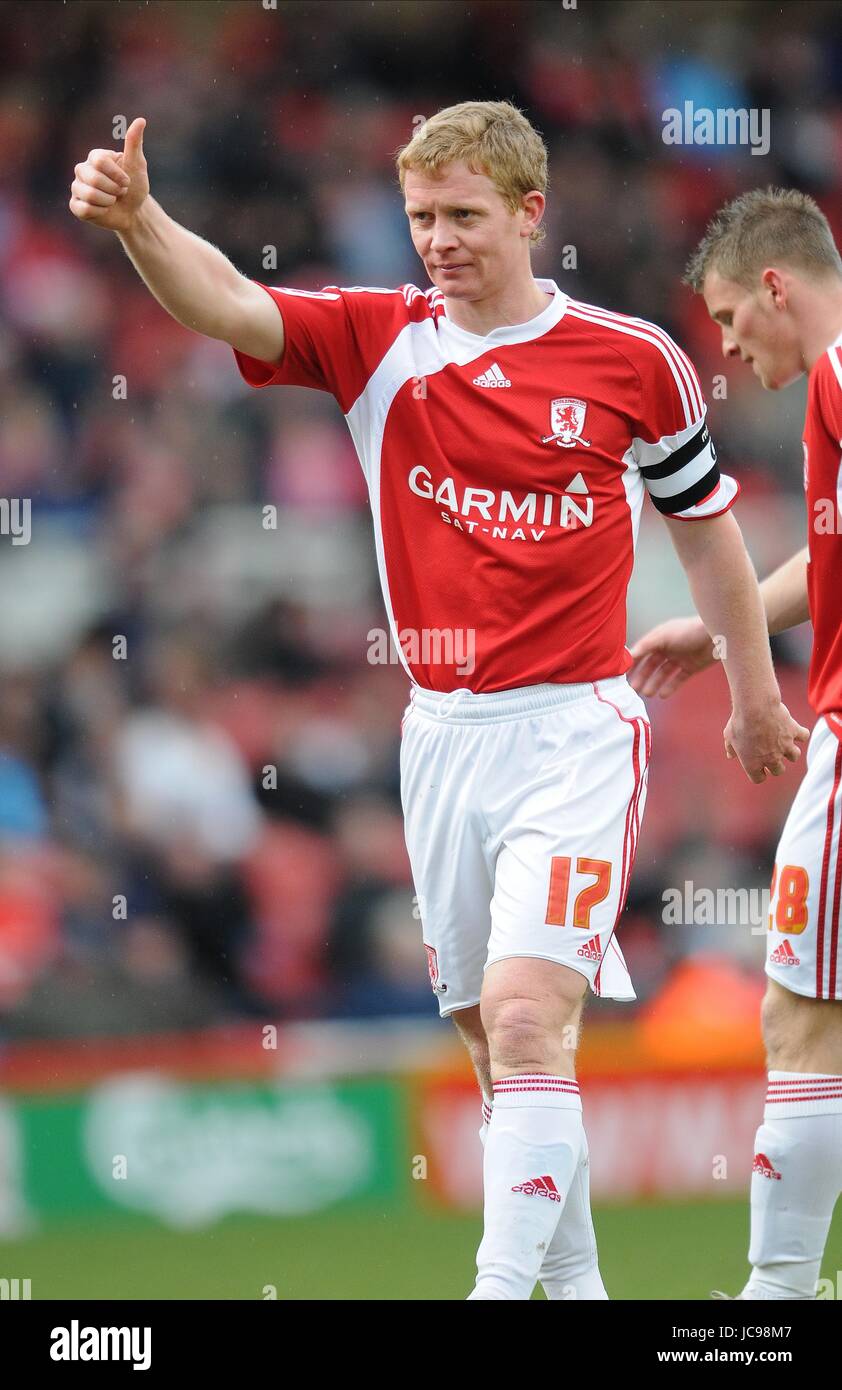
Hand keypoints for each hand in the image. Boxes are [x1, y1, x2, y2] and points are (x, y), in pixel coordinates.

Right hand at [69, 117, 148, 232]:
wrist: (133, 211)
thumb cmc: (135, 186)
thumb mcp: (137, 165)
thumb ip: (134, 144)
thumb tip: (141, 120)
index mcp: (95, 157)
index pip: (100, 162)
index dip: (117, 175)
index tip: (126, 181)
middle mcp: (82, 169)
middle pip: (94, 179)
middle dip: (114, 190)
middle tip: (119, 192)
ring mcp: (77, 187)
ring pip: (89, 195)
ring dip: (108, 202)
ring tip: (112, 200)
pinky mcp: (75, 205)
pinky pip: (84, 209)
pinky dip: (99, 212)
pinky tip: (104, 210)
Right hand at [628, 616, 716, 697]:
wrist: (717, 636)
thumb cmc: (689, 631)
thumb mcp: (663, 636)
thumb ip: (645, 646)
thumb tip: (628, 655)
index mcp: (660, 638)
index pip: (642, 651)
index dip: (633, 663)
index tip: (623, 674)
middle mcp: (668, 648)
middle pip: (651, 665)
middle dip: (642, 676)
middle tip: (633, 688)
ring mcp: (680, 658)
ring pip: (663, 674)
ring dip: (654, 683)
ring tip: (647, 693)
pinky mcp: (691, 667)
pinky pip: (677, 679)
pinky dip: (670, 687)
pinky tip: (662, 695)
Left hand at [724, 700, 809, 782]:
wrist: (755, 707)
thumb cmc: (739, 722)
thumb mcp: (729, 736)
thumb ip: (731, 748)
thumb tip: (730, 755)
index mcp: (753, 763)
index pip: (759, 778)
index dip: (759, 772)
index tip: (759, 765)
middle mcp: (771, 758)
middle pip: (779, 770)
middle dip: (776, 764)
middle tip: (771, 752)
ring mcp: (785, 746)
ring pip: (794, 756)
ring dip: (790, 750)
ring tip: (783, 741)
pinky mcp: (794, 732)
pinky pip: (803, 737)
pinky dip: (800, 733)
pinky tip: (792, 728)